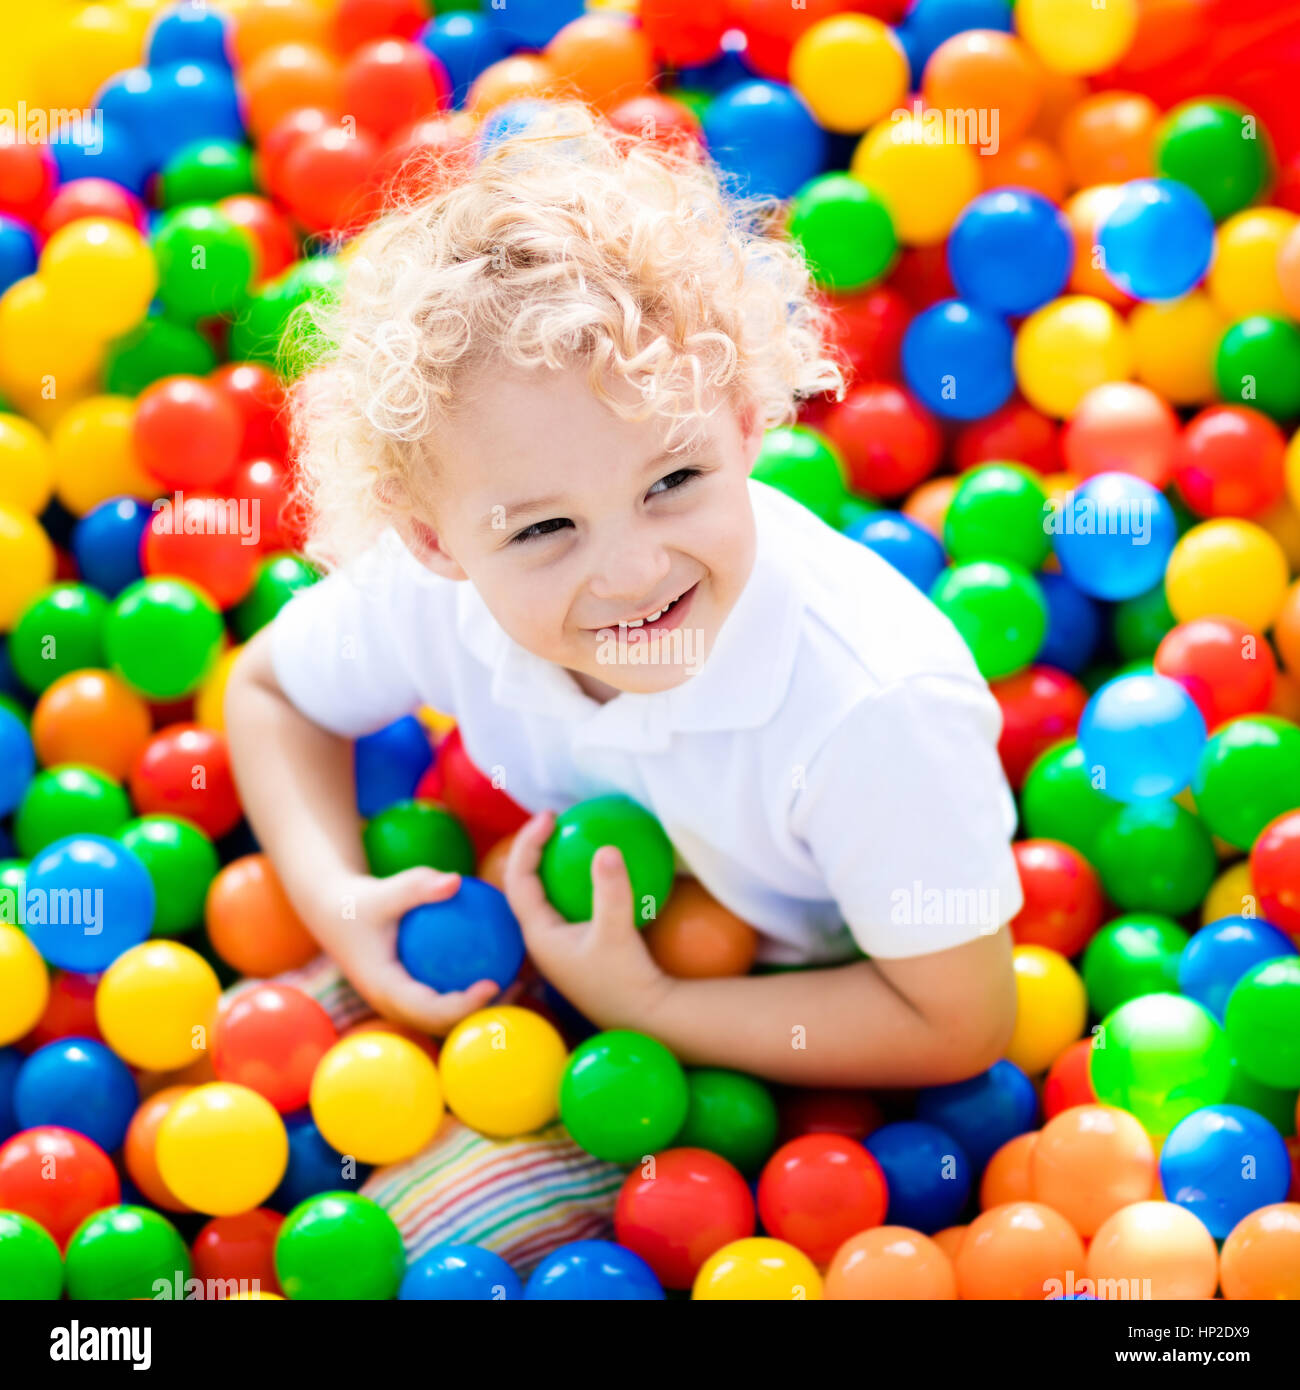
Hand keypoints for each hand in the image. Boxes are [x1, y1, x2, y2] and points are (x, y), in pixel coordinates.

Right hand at [308, 867, 500, 1033]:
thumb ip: (417, 887)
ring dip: (484, 1007)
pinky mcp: (411, 994)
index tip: (494, 984)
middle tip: (519, 986)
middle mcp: (395, 1006)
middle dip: (483, 1013)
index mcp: (386, 990)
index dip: (464, 1006)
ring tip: (521, 982)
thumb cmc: (359, 902)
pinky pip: (446, 998)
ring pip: (448, 1017)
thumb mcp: (384, 891)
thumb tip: (456, 881)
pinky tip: (503, 965)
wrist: (335, 915)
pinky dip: (473, 989)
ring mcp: (403, 1004)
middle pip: (445, 1023)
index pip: (430, 1010)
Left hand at [502, 810, 674, 1031]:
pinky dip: (568, 881)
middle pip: (523, 884)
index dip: (528, 843)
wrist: (645, 1018)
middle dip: (533, 849)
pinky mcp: (575, 947)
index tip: (551, 816)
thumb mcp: (618, 932)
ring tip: (566, 837)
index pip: (519, 879)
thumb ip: (611, 891)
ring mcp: (557, 944)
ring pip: (541, 895)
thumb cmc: (626, 980)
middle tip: (554, 820)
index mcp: (538, 934)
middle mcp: (540, 939)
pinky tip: (591, 871)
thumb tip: (606, 849)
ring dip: (548, 865)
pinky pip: (562, 904)